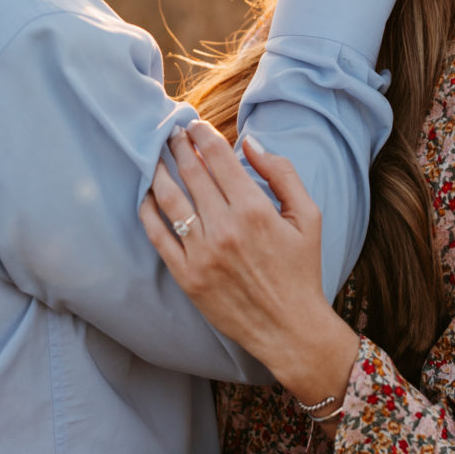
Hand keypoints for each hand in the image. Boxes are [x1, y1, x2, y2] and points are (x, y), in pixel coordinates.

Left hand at [139, 120, 359, 413]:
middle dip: (178, 147)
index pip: (217, 158)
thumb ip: (282, 174)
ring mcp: (202, 253)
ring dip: (158, 171)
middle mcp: (225, 228)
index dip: (202, 135)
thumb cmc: (301, 270)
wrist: (289, 328)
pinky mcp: (186, 276)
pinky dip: (148, 211)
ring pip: (169, 199)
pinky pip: (158, 235)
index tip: (194, 125)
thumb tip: (249, 143)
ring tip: (155, 157)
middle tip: (172, 134)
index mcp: (255, 209)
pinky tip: (146, 195)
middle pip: (190, 173)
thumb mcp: (308, 217)